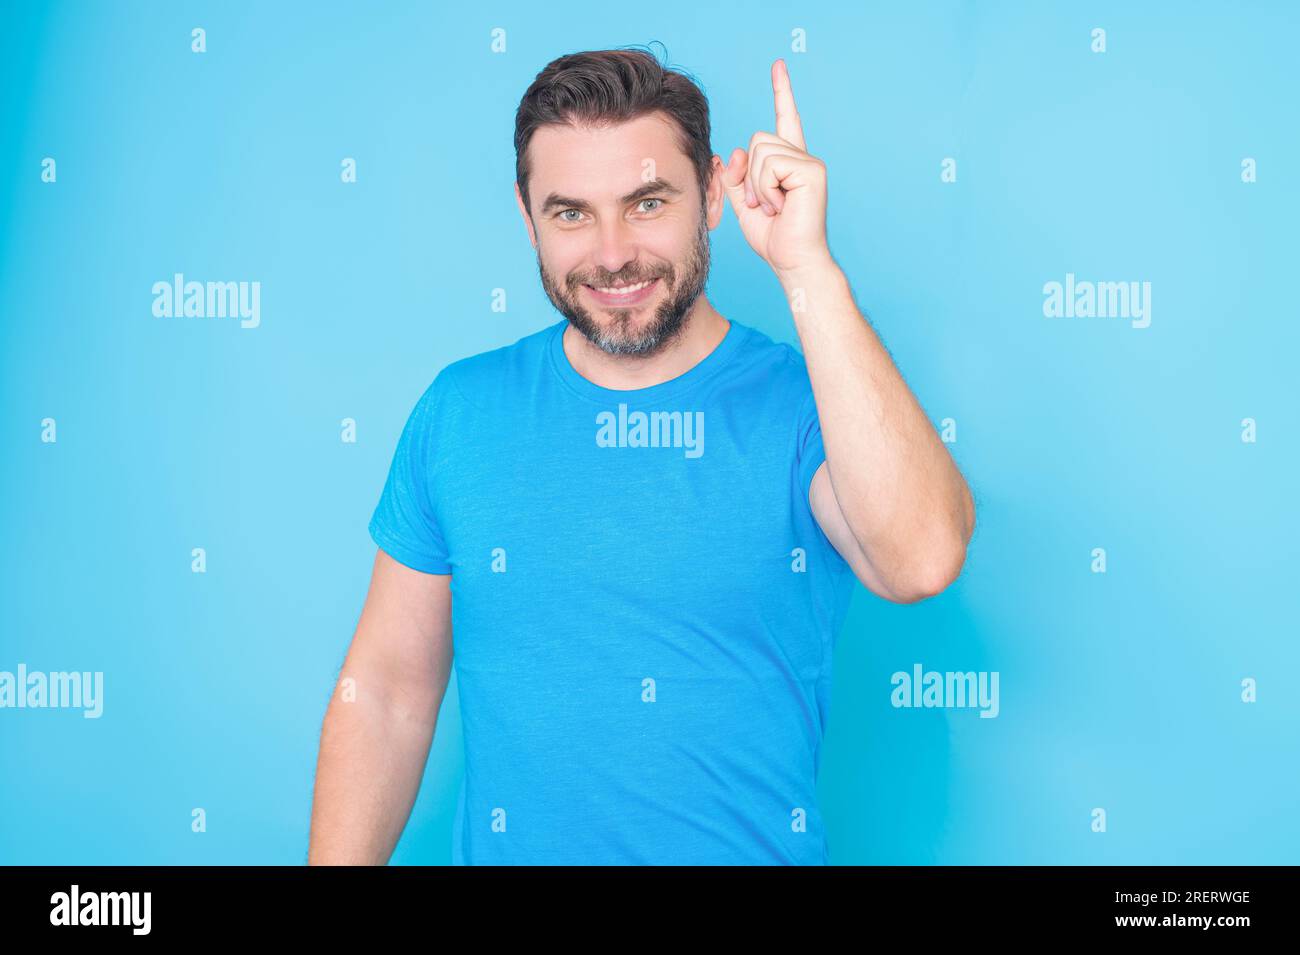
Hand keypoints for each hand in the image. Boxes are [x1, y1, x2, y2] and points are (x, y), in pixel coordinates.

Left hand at [718, 59, 831, 277]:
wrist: (793, 261)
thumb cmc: (773, 237)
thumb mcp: (742, 202)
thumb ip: (735, 175)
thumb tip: (735, 151)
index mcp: (788, 162)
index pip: (785, 119)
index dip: (782, 91)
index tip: (778, 65)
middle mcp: (802, 157)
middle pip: (757, 140)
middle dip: (749, 175)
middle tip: (763, 204)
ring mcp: (809, 162)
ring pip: (760, 152)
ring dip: (756, 185)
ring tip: (773, 207)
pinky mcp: (812, 170)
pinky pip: (770, 165)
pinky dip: (765, 189)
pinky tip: (780, 205)